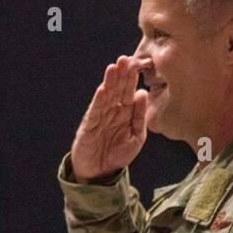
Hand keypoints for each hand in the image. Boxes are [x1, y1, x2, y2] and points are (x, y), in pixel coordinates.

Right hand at [69, 55, 152, 181]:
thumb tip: (143, 93)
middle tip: (125, 59)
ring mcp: (100, 117)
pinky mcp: (89, 126)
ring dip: (109, 82)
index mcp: (125, 113)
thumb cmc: (118, 154)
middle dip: (121, 75)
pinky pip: (95, 112)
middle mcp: (112, 112)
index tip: (138, 63)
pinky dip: (99, 100)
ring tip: (113, 68)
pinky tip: (103, 89)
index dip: (132, 78)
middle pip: (117, 90)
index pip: (129, 92)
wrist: (100, 173)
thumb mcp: (136, 137)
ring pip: (106, 96)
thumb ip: (140, 116)